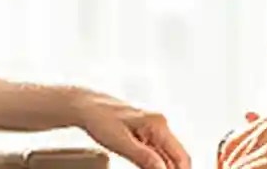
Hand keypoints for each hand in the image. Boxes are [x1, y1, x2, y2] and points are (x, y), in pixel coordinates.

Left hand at [71, 91, 191, 168]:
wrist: (85, 105)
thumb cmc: (100, 119)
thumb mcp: (121, 142)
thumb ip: (144, 157)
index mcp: (158, 123)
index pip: (181, 156)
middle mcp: (159, 123)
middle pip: (175, 156)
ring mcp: (152, 127)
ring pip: (166, 155)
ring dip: (163, 168)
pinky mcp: (144, 131)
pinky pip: (156, 151)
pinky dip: (154, 164)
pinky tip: (147, 168)